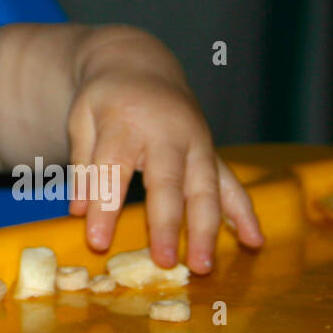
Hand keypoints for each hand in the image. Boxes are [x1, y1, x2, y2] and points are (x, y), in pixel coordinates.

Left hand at [64, 27, 264, 273]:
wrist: (141, 66)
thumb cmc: (105, 99)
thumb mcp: (81, 120)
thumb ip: (82, 163)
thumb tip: (78, 212)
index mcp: (126, 122)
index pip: (113, 170)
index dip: (104, 207)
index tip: (97, 242)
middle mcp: (167, 133)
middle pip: (167, 182)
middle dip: (166, 223)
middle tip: (164, 261)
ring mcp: (196, 142)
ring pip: (205, 188)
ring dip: (207, 229)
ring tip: (204, 267)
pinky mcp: (211, 152)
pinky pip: (231, 183)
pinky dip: (243, 212)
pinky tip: (254, 241)